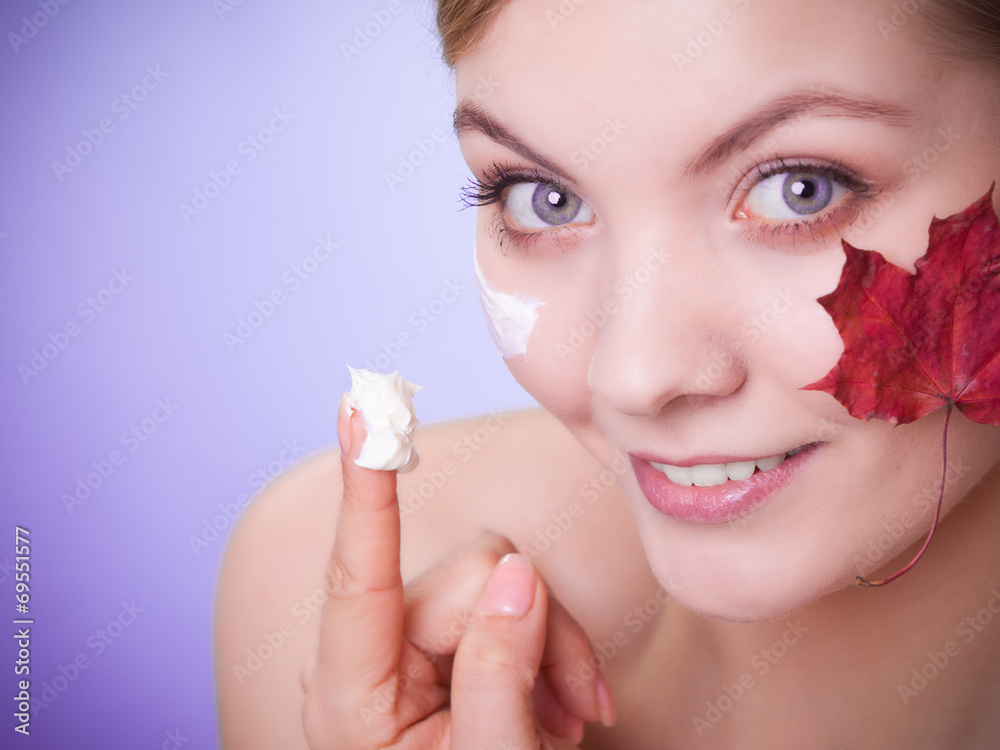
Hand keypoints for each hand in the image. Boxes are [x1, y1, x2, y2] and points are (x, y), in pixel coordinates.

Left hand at [302, 395, 614, 747]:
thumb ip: (499, 671)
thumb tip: (517, 574)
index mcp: (353, 693)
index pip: (358, 570)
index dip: (366, 484)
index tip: (360, 408)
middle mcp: (375, 654)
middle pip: (471, 573)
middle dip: (534, 629)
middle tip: (566, 710)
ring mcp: (411, 649)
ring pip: (504, 581)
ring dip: (548, 645)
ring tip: (564, 720)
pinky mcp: (446, 646)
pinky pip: (512, 603)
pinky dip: (549, 649)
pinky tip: (560, 708)